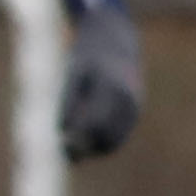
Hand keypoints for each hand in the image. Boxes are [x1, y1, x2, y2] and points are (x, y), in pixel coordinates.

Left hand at [60, 1, 142, 160]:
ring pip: (115, 139)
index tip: (61, 144)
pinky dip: (104, 143)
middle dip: (86, 148)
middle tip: (66, 154)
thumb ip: (69, 99)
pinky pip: (120, 134)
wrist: (116, 40)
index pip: (93, 123)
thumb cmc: (88, 56)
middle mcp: (125, 99)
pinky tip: (87, 142)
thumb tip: (62, 129)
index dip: (78, 137)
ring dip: (94, 149)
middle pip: (106, 135)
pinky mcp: (134, 111)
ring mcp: (133, 106)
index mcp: (109, 88)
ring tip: (74, 152)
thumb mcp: (75, 72)